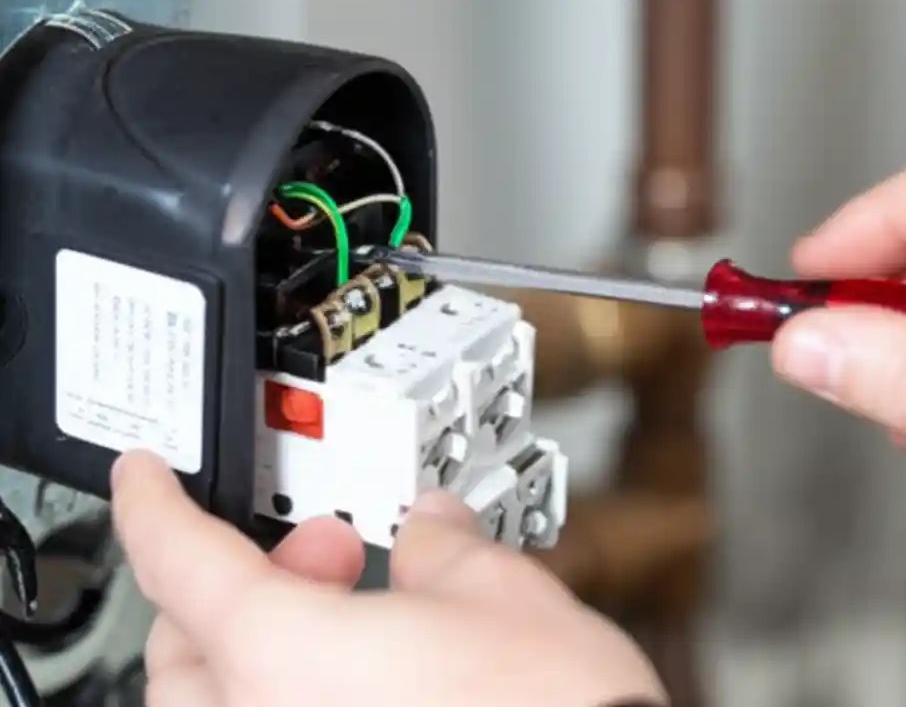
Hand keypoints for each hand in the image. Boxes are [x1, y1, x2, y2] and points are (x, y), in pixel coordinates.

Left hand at [110, 451, 664, 706]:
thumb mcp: (505, 597)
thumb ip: (443, 548)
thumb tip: (431, 526)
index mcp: (282, 657)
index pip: (177, 560)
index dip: (152, 503)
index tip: (145, 477)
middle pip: (184, 646)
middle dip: (238, 583)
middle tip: (321, 548)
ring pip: (222, 706)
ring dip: (269, 647)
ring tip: (360, 616)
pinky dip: (301, 699)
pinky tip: (376, 681)